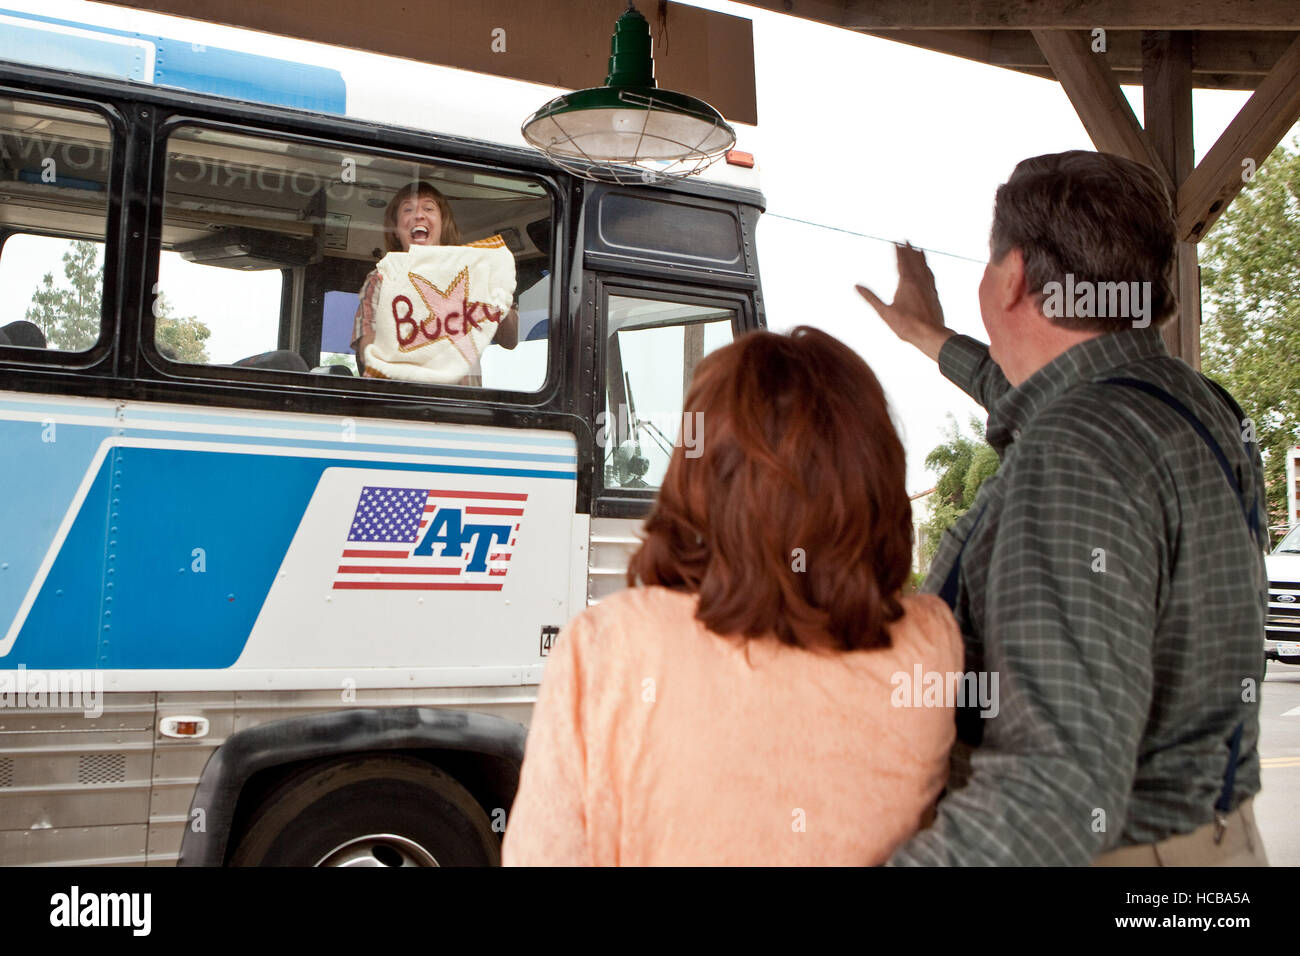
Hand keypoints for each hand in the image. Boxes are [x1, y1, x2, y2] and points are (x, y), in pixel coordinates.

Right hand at [856, 242, 952, 361]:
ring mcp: (929, 288)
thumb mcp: (885, 312)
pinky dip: (928, 269)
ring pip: (925, 267)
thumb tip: (856, 286)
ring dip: (920, 257)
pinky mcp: (934, 295)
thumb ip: (871, 298)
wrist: (931, 335)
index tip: (896, 241)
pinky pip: (931, 276)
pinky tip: (928, 271)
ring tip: (919, 250)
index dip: (898, 251)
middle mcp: (919, 282)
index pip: (902, 262)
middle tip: (906, 240)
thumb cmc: (907, 326)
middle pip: (914, 261)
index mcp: (907, 283)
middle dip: (909, 250)